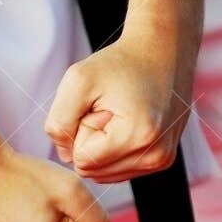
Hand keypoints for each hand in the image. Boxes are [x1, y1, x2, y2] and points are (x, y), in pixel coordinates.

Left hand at [44, 33, 194, 183]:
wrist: (161, 49)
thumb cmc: (118, 62)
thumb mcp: (77, 80)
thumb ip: (58, 122)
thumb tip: (65, 156)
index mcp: (138, 138)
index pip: (81, 160)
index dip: (81, 129)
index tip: (99, 104)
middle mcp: (156, 156)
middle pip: (93, 170)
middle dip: (91, 140)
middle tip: (109, 108)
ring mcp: (162, 160)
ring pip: (104, 173)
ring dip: (102, 145)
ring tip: (119, 113)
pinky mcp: (163, 159)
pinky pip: (119, 169)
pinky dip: (114, 148)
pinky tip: (127, 122)